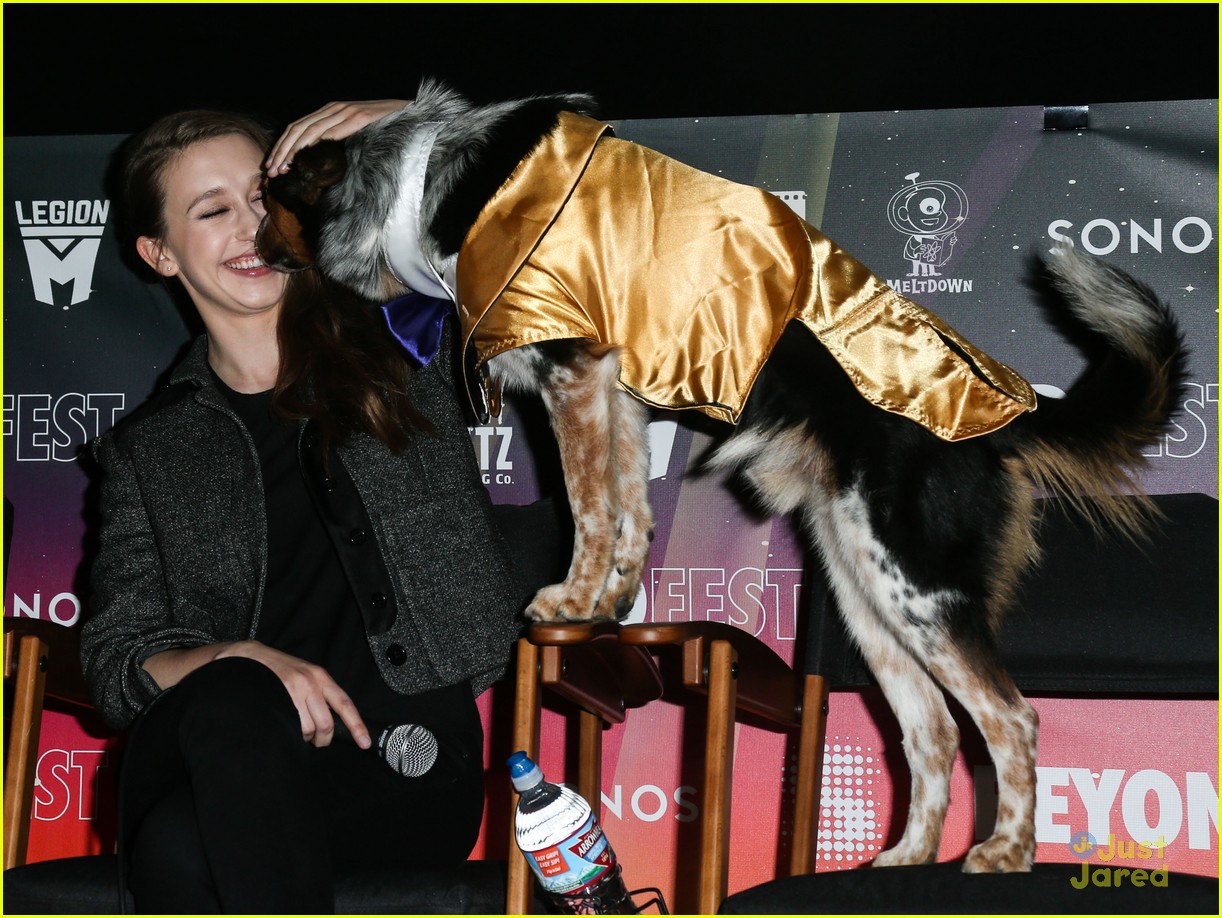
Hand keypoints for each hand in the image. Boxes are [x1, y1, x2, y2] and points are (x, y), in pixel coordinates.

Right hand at [213, 641, 369, 748]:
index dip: (357, 726)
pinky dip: (289, 733)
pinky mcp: (277, 698)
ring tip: (294, 726)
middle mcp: (310, 683)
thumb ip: (321, 695)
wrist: (250, 657)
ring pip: (307, 729)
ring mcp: (293, 690)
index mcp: (322, 678)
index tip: (364, 742)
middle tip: (314, 739)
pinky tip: (284, 725)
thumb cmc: (281, 670)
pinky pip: (289, 726)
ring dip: (303, 736)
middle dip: (321, 739)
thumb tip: (334, 724)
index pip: (345, 704)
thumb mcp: (307, 675)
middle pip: (326, 725)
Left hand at [266, 99, 408, 175]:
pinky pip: (329, 132)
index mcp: (330, 111)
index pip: (297, 127)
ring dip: (290, 152)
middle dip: (280, 152)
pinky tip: (302, 160)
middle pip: (296, 129)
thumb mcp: (357, 133)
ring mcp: (344, 111)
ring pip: (307, 131)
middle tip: (271, 172)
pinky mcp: (357, 117)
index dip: (282, 147)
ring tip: (281, 170)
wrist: (412, 113)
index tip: (273, 166)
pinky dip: (312, 146)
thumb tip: (322, 162)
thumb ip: (340, 140)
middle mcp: (333, 108)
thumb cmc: (386, 128)